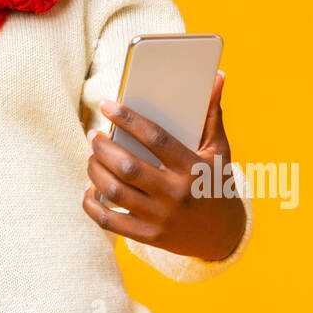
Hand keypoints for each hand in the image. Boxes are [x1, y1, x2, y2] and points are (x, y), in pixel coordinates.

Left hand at [82, 70, 245, 260]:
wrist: (224, 236)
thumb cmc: (216, 183)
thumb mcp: (219, 150)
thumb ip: (212, 114)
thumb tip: (217, 75)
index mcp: (192, 168)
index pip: (155, 138)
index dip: (128, 119)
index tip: (106, 104)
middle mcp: (176, 194)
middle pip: (128, 167)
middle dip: (103, 147)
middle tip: (93, 134)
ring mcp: (161, 218)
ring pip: (115, 192)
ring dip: (95, 171)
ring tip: (91, 156)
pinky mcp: (149, 236)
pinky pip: (110, 221)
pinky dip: (92, 204)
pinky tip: (89, 189)